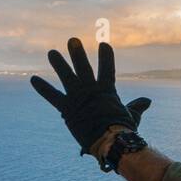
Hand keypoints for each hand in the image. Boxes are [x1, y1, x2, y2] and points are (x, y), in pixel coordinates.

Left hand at [31, 39, 149, 154]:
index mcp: (107, 90)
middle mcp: (91, 90)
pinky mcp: (67, 108)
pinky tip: (33, 79)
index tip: (103, 44)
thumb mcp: (131, 115)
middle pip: (83, 68)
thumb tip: (147, 101)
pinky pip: (53, 96)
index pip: (107, 69)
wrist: (109, 140)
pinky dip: (43, 88)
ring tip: (51, 52)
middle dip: (77, 54)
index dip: (106, 57)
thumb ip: (137, 106)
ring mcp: (78, 97)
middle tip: (72, 40)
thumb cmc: (122, 130)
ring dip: (59, 64)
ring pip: (67, 76)